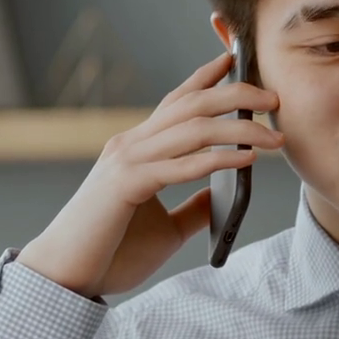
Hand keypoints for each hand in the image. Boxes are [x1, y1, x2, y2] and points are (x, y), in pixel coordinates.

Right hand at [17, 52, 281, 296]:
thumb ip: (193, 208)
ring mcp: (126, 162)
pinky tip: (247, 159)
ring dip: (238, 128)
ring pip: (191, 129)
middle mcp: (130, 145)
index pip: (176, 102)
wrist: (65, 278)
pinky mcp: (126, 186)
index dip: (205, 78)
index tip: (234, 60)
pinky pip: (181, 166)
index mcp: (136, 149)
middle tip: (272, 97)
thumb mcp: (166, 228)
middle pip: (190, 104)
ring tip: (273, 136)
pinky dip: (218, 160)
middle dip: (235, 94)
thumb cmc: (110, 253)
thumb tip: (225, 194)